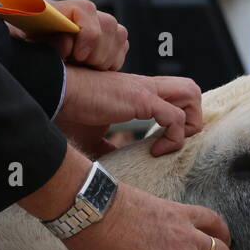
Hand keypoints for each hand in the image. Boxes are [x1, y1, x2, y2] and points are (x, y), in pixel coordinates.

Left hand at [6, 0, 127, 70]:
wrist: (30, 52)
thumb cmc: (23, 46)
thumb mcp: (21, 40)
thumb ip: (40, 36)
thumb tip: (64, 40)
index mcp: (61, 10)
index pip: (87, 11)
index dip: (88, 35)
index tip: (76, 56)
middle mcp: (85, 13)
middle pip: (110, 26)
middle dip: (96, 53)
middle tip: (77, 64)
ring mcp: (100, 25)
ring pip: (120, 37)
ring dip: (104, 58)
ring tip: (83, 66)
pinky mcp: (110, 39)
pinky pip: (122, 48)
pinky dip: (112, 61)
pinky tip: (93, 67)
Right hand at [57, 70, 202, 156]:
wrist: (56, 94)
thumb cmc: (69, 110)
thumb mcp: (93, 133)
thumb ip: (107, 145)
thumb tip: (110, 162)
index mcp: (139, 92)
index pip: (176, 94)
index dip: (180, 119)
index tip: (162, 143)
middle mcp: (147, 87)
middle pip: (191, 89)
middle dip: (193, 118)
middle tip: (172, 141)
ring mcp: (146, 91)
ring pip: (192, 95)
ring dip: (188, 125)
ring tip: (167, 144)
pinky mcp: (141, 100)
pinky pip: (175, 118)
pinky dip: (173, 139)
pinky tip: (153, 152)